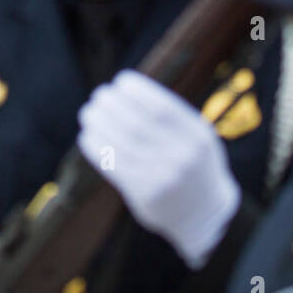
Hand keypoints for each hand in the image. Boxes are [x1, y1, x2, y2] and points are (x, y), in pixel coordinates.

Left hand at [77, 70, 240, 268]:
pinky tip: (89, 136)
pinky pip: (115, 165)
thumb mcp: (197, 137)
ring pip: (123, 143)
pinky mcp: (146, 194)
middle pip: (137, 124)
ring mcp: (164, 178)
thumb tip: (127, 91)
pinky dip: (97, 148)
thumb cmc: (193, 164)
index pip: (162, 107)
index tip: (120, 81)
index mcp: (198, 136)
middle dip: (112, 105)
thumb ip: (172, 117)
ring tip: (88, 113)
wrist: (204, 212)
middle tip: (98, 96)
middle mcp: (183, 157)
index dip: (138, 90)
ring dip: (100, 124)